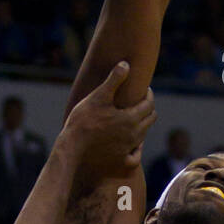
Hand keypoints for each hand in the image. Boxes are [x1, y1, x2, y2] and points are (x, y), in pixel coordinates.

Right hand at [62, 64, 156, 181]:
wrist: (72, 147)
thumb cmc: (84, 120)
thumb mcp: (99, 96)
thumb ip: (114, 79)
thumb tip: (126, 64)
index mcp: (132, 118)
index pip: (149, 104)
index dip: (148, 95)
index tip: (145, 89)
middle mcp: (134, 135)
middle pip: (150, 119)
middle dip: (148, 109)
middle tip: (141, 102)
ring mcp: (128, 148)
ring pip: (144, 135)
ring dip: (143, 125)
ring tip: (134, 118)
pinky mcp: (120, 160)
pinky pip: (135, 157)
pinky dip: (137, 150)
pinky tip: (132, 145)